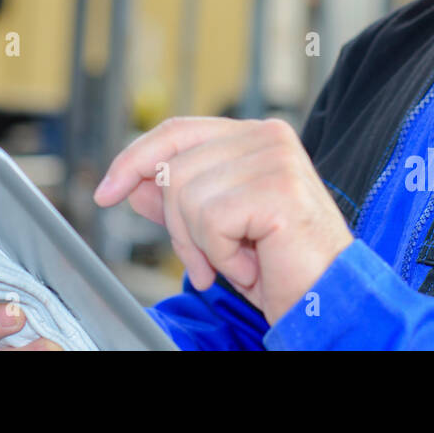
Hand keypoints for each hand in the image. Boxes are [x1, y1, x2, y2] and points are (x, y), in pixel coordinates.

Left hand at [92, 116, 354, 325]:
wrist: (327, 300)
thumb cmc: (281, 265)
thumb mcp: (216, 229)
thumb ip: (176, 200)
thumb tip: (132, 181)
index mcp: (254, 136)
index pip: (176, 132)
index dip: (134, 159)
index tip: (106, 192)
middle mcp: (267, 135)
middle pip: (173, 169)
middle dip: (178, 227)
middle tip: (210, 260)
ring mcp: (275, 157)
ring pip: (186, 196)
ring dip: (203, 246)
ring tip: (240, 261)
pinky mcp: (278, 188)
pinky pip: (210, 221)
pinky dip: (223, 255)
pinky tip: (254, 265)